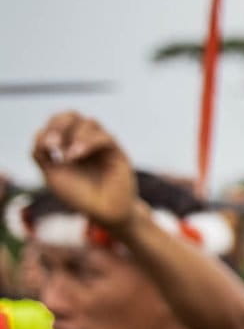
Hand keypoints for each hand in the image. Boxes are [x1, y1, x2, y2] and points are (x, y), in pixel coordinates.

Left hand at [31, 113, 139, 230]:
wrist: (103, 212)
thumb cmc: (79, 196)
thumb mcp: (51, 174)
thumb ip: (41, 154)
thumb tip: (40, 133)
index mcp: (69, 143)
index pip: (58, 122)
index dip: (50, 128)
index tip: (47, 148)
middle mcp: (86, 140)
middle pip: (73, 115)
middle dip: (59, 125)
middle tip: (53, 144)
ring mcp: (102, 145)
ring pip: (90, 122)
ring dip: (74, 136)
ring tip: (67, 156)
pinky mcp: (117, 152)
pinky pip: (104, 137)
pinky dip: (87, 143)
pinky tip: (76, 156)